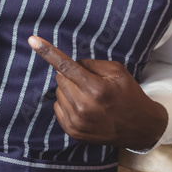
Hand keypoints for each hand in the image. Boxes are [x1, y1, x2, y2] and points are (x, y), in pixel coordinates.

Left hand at [28, 35, 167, 149]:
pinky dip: (68, 103)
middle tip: (89, 81)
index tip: (32, 40)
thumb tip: (70, 64)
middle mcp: (84, 107)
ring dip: (70, 90)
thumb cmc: (128, 94)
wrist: (139, 127)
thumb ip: (91, 64)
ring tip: (90, 97)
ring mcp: (77, 122)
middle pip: (60, 78)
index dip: (48, 52)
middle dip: (71, 75)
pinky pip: (58, 107)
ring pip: (59, 93)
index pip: (66, 66)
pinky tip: (84, 107)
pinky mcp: (73, 131)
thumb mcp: (117, 71)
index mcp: (96, 89)